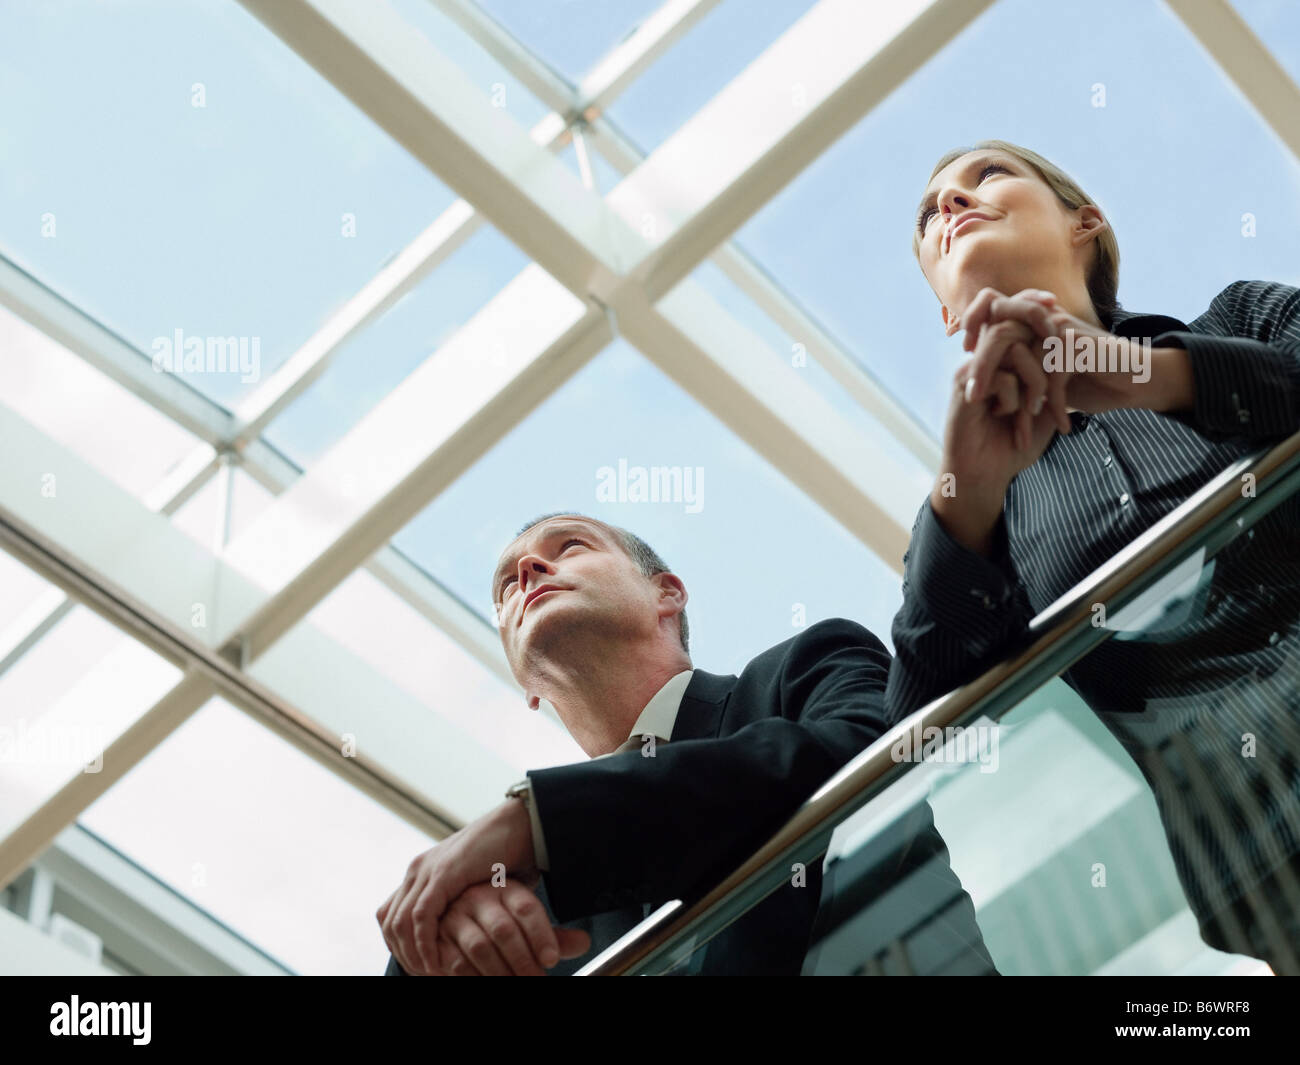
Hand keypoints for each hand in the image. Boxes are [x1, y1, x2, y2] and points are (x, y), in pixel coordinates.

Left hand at [377, 797, 535, 975]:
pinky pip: (422, 917)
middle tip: (421, 977)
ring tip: (430, 975)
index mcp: (422, 871)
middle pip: (389, 921)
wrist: (521, 826)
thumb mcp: (474, 886)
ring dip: (412, 954)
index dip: (398, 944)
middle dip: (402, 954)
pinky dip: (425, 943)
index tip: (416, 967)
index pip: (391, 914)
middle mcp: (418, 869)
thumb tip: (464, 934)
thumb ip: (460, 904)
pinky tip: (436, 963)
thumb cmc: (506, 857)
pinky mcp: (444, 874)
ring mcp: (428, 870)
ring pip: (401, 922)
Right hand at [436, 879, 590, 975]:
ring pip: (480, 947)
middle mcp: (478, 897)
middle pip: (503, 929)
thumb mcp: (525, 926)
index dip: (542, 936)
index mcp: (505, 888)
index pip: (526, 908)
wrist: (452, 919)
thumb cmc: (497, 925)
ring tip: (515, 983)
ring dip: (500, 973)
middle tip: (536, 979)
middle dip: (522, 961)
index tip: (553, 960)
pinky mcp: (436, 937)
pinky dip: (474, 978)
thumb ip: (551, 936)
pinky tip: (488, 981)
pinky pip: (456, 962)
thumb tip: (584, 942)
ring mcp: (455, 916)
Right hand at [933, 321, 1060, 555]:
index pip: (1021, 318)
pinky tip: (1004, 417)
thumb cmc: (1012, 446)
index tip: (1066, 332)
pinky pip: (1003, 379)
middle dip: (1047, 351)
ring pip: (1015, 351)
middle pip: (1018, 325)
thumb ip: (1054, 378)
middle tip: (1057, 384)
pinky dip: (1014, 400)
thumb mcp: (1044, 408)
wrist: (983, 477)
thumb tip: (1071, 342)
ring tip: (1032, 410)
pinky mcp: (964, 387)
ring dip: (1034, 382)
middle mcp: (984, 360)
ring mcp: (972, 370)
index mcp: (1000, 360)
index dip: (1040, 310)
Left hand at [961, 287, 1145, 414]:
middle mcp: (1046, 318)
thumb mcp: (1044, 374)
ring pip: (1028, 362)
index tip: (964, 359)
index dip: (974, 325)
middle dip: (983, 368)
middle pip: (1002, 335)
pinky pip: (1055, 378)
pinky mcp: (1080, 346)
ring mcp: (1063, 329)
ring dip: (1022, 402)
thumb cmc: (1087, 379)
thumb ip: (1015, 367)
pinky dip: (1056, 406)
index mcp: (1033, 319)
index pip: (991, 309)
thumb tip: (972, 376)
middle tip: (973, 400)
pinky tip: (1062, 426)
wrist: (1135, 379)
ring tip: (1018, 433)